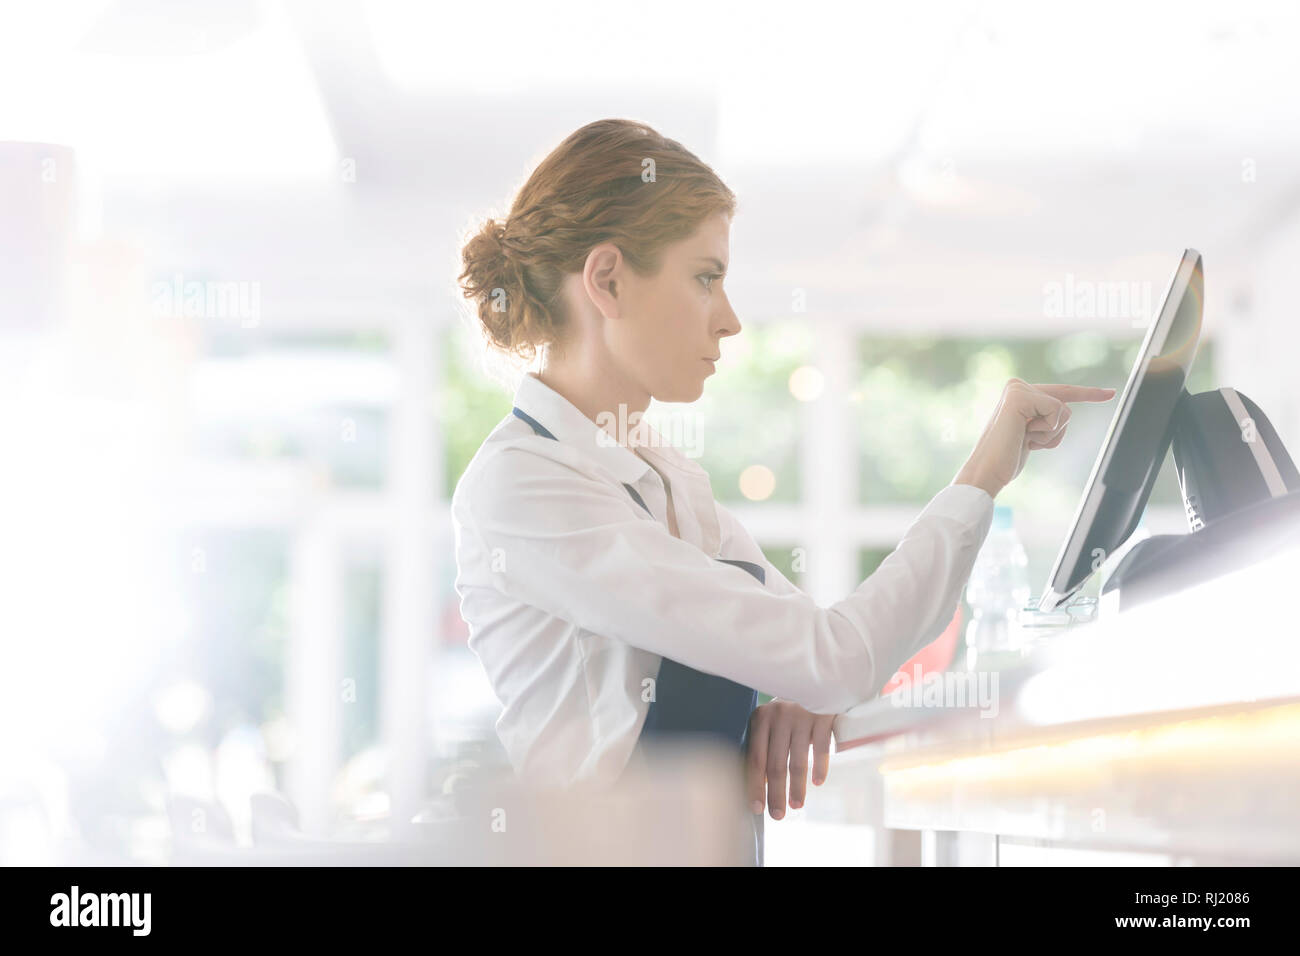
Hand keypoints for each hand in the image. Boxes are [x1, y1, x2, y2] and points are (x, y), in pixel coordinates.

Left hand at [745, 699, 835, 819]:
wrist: (818, 679)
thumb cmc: (791, 710)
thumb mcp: (773, 722)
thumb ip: (765, 746)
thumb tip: (758, 784)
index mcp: (761, 719)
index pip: (755, 759)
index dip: (755, 785)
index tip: (755, 807)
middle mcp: (779, 716)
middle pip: (775, 764)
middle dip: (775, 793)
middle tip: (776, 815)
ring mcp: (802, 716)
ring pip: (797, 761)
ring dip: (797, 787)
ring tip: (795, 806)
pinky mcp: (823, 716)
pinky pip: (820, 749)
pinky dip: (819, 768)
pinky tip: (817, 783)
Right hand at [954, 378, 1115, 498]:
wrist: (985, 472)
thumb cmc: (1006, 459)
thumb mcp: (1030, 435)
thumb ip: (1043, 419)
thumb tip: (1062, 412)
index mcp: (1018, 394)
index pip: (1061, 393)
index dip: (1088, 393)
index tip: (1111, 393)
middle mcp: (1016, 386)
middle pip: (1065, 404)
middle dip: (1055, 431)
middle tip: (1026, 441)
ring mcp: (1017, 390)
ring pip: (1063, 410)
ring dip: (1049, 434)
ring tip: (1022, 441)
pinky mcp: (1019, 397)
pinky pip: (1056, 412)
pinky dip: (1046, 432)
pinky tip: (1023, 438)